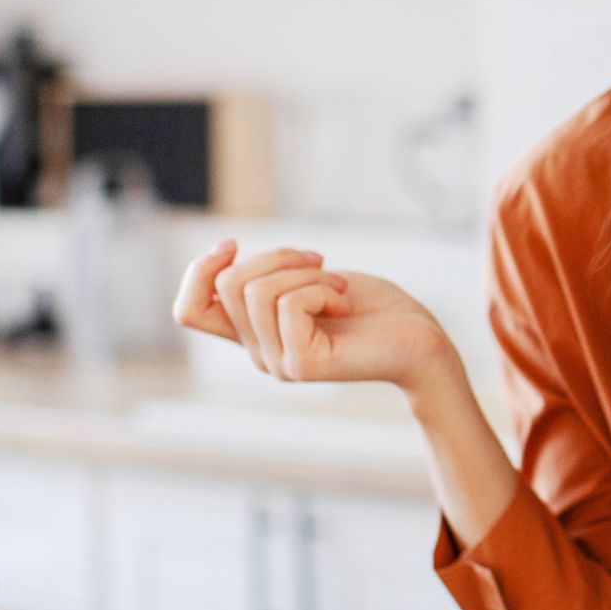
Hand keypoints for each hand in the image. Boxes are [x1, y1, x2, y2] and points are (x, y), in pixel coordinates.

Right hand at [171, 240, 455, 391]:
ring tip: (338, 287)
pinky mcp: (302, 364)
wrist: (422, 342)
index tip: (234, 245)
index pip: (188, 311)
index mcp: (256, 333)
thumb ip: (268, 276)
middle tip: (322, 263)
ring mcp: (279, 363)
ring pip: (256, 291)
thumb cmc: (375, 308)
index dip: (200, 271)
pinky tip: (344, 304)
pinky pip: (288, 304)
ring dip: (305, 272)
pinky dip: (320, 289)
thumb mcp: (312, 279)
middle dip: (277, 256)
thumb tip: (224, 254)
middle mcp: (260, 353)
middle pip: (228, 285)